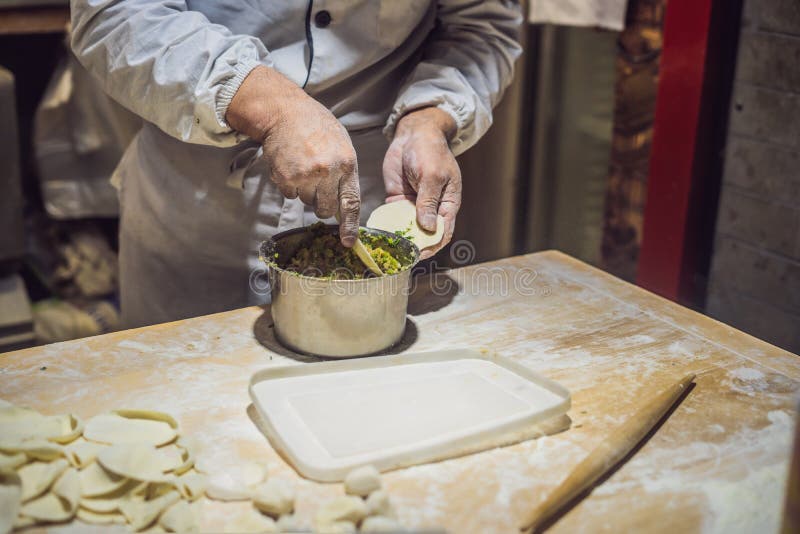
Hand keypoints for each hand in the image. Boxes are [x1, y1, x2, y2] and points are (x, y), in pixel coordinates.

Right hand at [225, 66, 359, 245]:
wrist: (285, 112)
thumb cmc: (317, 127)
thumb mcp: (342, 146)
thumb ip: (346, 174)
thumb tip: (345, 207)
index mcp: (347, 164)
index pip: (350, 203)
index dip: (350, 226)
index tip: (348, 242)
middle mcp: (328, 172)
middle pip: (326, 209)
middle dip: (323, 204)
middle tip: (318, 184)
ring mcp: (305, 176)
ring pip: (307, 203)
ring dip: (306, 192)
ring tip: (305, 167)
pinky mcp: (286, 178)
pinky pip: (290, 196)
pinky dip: (290, 186)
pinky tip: (292, 165)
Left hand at [382, 107, 460, 258]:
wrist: (413, 134)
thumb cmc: (430, 152)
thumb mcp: (432, 176)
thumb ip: (429, 202)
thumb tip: (429, 228)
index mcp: (447, 204)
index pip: (444, 232)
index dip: (434, 245)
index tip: (421, 255)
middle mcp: (432, 208)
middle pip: (425, 234)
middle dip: (414, 245)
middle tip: (400, 254)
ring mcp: (415, 205)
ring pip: (408, 228)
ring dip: (399, 237)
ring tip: (387, 247)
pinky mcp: (399, 200)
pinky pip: (393, 217)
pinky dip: (388, 224)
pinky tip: (379, 232)